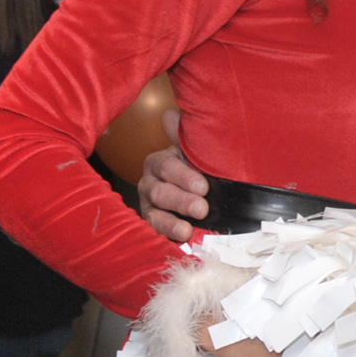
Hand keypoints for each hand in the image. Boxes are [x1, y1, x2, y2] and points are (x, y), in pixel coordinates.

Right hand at [138, 110, 211, 240]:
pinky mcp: (153, 227)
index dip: (183, 176)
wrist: (205, 196)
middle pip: (160, 192)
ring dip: (171, 223)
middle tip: (201, 208)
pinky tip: (180, 241)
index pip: (166, 167)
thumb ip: (184, 136)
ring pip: (155, 214)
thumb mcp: (196, 153)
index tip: (203, 186)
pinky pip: (155, 233)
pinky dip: (167, 238)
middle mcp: (151, 184)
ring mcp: (150, 207)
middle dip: (181, 201)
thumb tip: (170, 115)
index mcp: (161, 162)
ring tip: (186, 230)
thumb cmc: (200, 170)